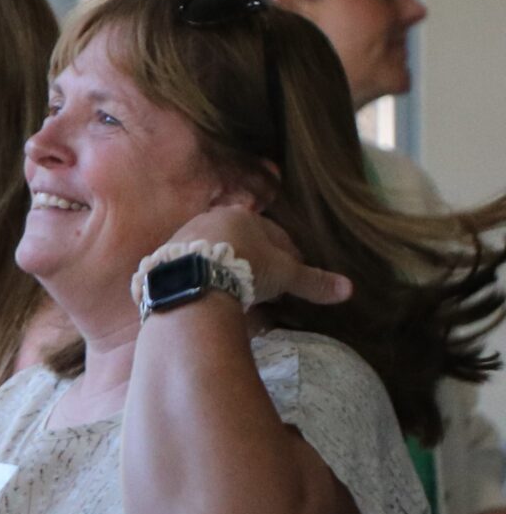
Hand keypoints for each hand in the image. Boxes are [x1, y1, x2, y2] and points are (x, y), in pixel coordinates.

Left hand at [168, 204, 350, 307]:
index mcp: (240, 217)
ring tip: (240, 293)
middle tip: (268, 286)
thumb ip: (313, 281)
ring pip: (214, 254)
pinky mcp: (163, 261)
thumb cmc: (246, 268)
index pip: (273, 234)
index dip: (288, 256)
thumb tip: (349, 289)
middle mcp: (208, 221)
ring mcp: (182, 239)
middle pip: (241, 243)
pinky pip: (190, 270)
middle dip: (257, 262)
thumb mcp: (284, 275)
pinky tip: (211, 296)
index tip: (293, 276)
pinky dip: (204, 280)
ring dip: (228, 271)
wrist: (192, 281)